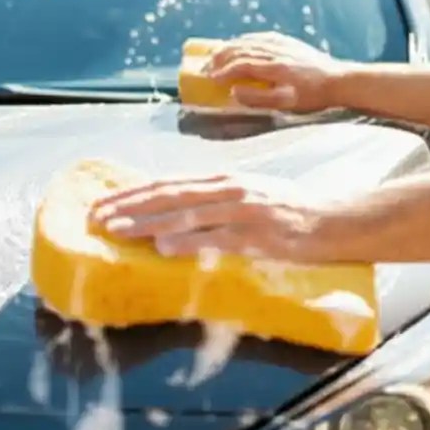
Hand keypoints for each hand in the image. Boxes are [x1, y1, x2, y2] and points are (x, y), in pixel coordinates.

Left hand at [88, 173, 336, 261]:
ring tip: (117, 231)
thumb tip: (174, 214)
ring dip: (147, 223)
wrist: (333, 220)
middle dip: (128, 207)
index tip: (102, 204)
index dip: (132, 194)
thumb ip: (213, 203)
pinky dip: (189, 242)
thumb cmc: (290, 211)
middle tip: (96, 218)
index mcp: (223, 181)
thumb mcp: (248, 196)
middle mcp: (228, 191)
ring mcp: (243, 212)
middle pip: (168, 196)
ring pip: (185, 216)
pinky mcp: (258, 236)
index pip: (168, 185)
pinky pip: (216, 240)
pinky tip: (164, 247)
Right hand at [205, 32, 349, 112]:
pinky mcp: (289, 43)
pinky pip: (262, 37)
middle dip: (220, 57)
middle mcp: (277, 52)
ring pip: (250, 42)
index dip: (222, 71)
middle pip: (241, 50)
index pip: (241, 65)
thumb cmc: (313, 97)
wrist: (340, 81)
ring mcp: (283, 45)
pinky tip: (240, 42)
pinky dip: (246, 39)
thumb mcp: (286, 104)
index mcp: (275, 68)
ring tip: (216, 54)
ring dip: (230, 47)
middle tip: (205, 66)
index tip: (209, 78)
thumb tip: (234, 91)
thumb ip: (258, 99)